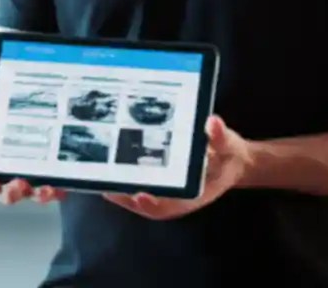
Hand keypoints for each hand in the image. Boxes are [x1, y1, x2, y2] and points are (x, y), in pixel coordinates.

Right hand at [0, 108, 65, 204]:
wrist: (48, 130)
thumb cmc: (9, 131)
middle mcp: (11, 182)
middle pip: (8, 195)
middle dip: (12, 193)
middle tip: (18, 185)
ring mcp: (33, 185)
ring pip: (33, 195)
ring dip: (37, 194)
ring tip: (42, 188)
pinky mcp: (54, 183)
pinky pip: (56, 191)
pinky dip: (57, 189)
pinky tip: (59, 184)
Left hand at [104, 115, 252, 220]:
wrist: (230, 159)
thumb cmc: (228, 154)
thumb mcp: (229, 144)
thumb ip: (221, 137)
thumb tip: (212, 123)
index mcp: (195, 193)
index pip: (171, 205)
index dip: (154, 204)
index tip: (139, 196)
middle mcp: (177, 197)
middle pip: (147, 204)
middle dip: (125, 197)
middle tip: (105, 185)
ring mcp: (166, 191)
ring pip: (138, 197)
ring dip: (118, 190)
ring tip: (98, 177)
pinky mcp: (159, 182)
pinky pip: (138, 185)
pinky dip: (123, 179)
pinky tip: (106, 167)